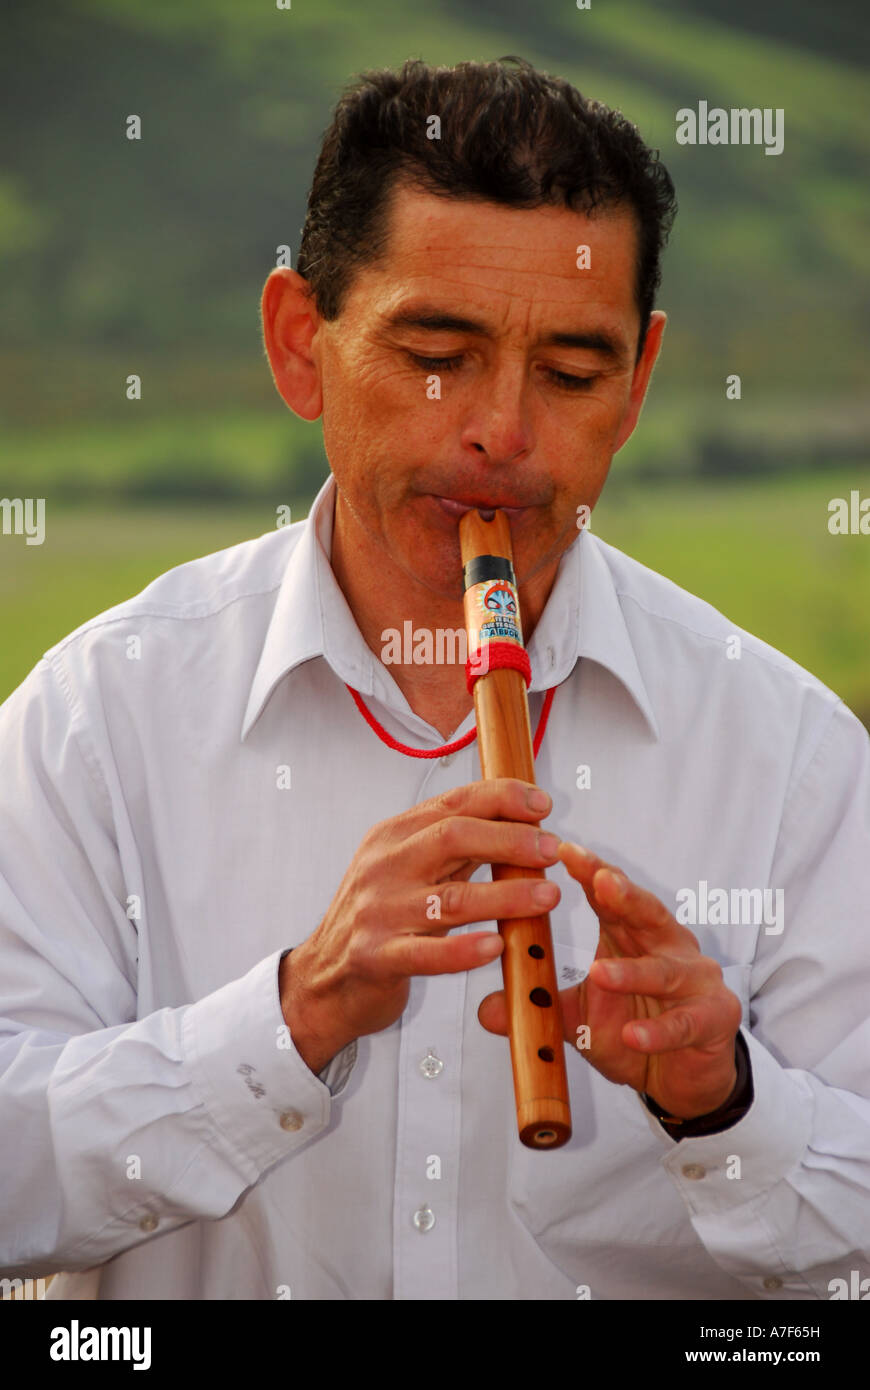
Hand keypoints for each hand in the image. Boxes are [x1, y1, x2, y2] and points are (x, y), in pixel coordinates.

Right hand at [279, 780, 562, 1073]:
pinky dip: (464, 950)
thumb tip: (517, 822)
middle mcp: (384, 866)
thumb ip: (455, 848)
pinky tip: (496, 947)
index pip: (454, 803)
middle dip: (511, 840)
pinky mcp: (376, 957)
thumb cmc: (377, 918)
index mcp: (393, 836)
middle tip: (552, 850)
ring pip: (450, 898)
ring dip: (506, 896)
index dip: (502, 798)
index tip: (542, 805)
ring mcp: (378, 912)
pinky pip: (427, 953)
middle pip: (453, 838)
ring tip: (547, 896)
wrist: (323, 977)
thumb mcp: (408, 868)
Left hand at [479, 841, 741, 1119]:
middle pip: (646, 914)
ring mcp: (696, 980)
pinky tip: (634, 1035)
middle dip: (624, 896)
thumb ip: (542, 1007)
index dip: (590, 871)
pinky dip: (659, 1030)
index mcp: (632, 935)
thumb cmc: (633, 1030)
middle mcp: (668, 947)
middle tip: (600, 880)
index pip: (610, 896)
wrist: (683, 1078)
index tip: (563, 850)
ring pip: (664, 970)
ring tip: (599, 973)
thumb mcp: (579, 1019)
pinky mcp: (715, 1018)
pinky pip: (686, 1023)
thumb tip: (486, 1009)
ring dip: (631, 972)